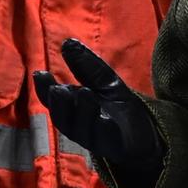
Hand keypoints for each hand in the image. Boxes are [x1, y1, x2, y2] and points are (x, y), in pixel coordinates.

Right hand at [32, 38, 162, 187]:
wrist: (148, 136)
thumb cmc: (120, 109)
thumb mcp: (105, 82)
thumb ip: (87, 67)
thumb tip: (68, 42)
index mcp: (73, 110)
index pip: (53, 102)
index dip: (43, 90)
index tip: (40, 74)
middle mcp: (79, 126)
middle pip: (63, 119)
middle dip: (57, 104)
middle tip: (56, 88)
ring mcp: (95, 138)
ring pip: (80, 129)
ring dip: (80, 111)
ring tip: (83, 92)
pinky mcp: (113, 145)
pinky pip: (102, 136)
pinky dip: (97, 121)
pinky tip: (97, 105)